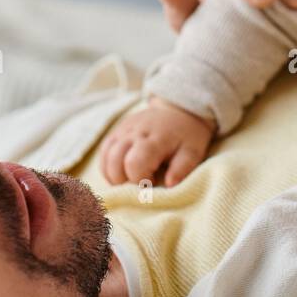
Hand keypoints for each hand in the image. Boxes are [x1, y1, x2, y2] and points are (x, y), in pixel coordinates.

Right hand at [100, 98, 215, 187]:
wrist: (178, 110)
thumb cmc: (186, 136)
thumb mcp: (192, 152)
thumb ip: (182, 168)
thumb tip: (169, 185)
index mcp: (155, 138)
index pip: (134, 163)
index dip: (139, 180)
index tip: (151, 183)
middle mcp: (134, 132)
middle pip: (115, 162)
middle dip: (124, 181)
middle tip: (140, 184)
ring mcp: (122, 130)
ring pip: (105, 158)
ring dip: (114, 176)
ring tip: (130, 180)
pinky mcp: (116, 132)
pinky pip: (103, 153)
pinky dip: (108, 168)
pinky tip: (121, 174)